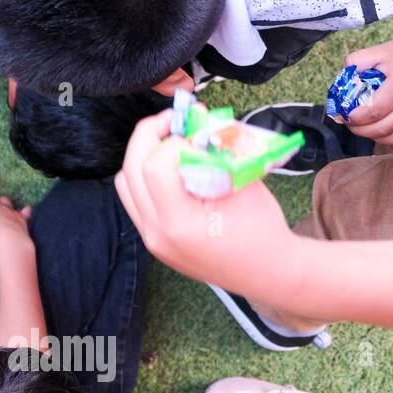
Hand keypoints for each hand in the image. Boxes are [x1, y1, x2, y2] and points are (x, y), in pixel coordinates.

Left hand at [114, 111, 295, 291]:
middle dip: (148, 136)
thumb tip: (197, 121)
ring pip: (125, 183)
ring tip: (171, 142)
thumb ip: (216, 154)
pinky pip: (134, 199)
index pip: (154, 167)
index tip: (198, 134)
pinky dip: (146, 177)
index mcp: (180, 223)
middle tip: (173, 119)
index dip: (173, 142)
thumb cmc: (263, 229)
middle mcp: (156, 233)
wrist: (268, 274)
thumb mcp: (243, 185)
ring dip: (142, 156)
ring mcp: (150, 239)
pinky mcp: (152, 240)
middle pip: (130, 170)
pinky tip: (171, 167)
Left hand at [340, 35, 392, 151]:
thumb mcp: (384, 50)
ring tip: (365, 128)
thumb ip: (359, 60)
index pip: (373, 111)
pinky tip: (388, 137)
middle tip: (350, 124)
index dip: (354, 118)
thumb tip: (341, 75)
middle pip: (382, 128)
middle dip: (360, 130)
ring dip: (375, 138)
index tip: (344, 116)